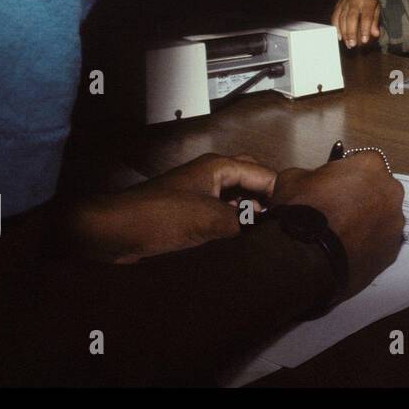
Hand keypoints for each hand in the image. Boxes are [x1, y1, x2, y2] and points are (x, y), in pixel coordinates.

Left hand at [66, 153, 276, 263]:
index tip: (295, 218)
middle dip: (266, 200)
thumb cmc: (160, 217)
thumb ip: (243, 220)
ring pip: (236, 198)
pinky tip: (238, 241)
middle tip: (279, 225)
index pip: (264, 174)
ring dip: (248, 213)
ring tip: (263, 236)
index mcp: (219, 167)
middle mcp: (211, 175)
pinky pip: (220, 213)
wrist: (113, 232)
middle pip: (251, 181)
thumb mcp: (209, 219)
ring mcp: (199, 193)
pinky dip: (232, 224)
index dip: (281, 195)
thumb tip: (267, 225)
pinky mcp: (188, 212)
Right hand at [271, 154, 405, 297]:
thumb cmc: (301, 210)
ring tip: (345, 235)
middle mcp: (391, 191)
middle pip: (380, 189)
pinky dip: (370, 245)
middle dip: (365, 197)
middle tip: (341, 210)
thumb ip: (311, 174)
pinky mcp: (392, 250)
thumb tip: (310, 180)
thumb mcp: (294, 178)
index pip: (365, 162)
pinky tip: (350, 251)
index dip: (350, 174)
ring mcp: (395, 222)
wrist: (305, 257)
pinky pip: (382, 242)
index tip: (336, 185)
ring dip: (370, 222)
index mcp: (370, 166)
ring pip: (384, 217)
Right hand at [332, 0, 379, 47]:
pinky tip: (339, 36)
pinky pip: (335, 16)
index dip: (365, 29)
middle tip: (353, 44)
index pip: (366, 17)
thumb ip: (375, 21)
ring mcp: (345, 2)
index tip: (364, 41)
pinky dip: (336, 27)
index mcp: (367, 1)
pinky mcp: (338, 4)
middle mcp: (355, 1)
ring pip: (342, 18)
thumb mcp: (376, 7)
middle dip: (351, 32)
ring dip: (344, 33)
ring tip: (348, 43)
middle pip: (351, 18)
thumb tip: (375, 34)